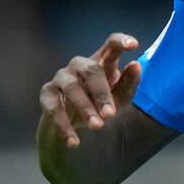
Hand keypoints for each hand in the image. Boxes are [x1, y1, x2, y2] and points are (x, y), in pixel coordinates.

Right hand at [38, 33, 140, 147]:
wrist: (75, 126)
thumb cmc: (103, 104)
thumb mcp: (120, 97)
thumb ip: (129, 83)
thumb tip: (136, 65)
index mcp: (102, 62)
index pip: (111, 45)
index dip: (120, 41)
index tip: (133, 45)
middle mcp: (80, 65)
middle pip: (91, 69)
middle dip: (102, 93)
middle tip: (111, 115)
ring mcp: (62, 78)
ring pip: (71, 87)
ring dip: (85, 108)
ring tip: (97, 127)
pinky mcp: (47, 94)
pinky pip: (53, 108)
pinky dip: (64, 126)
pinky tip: (75, 142)